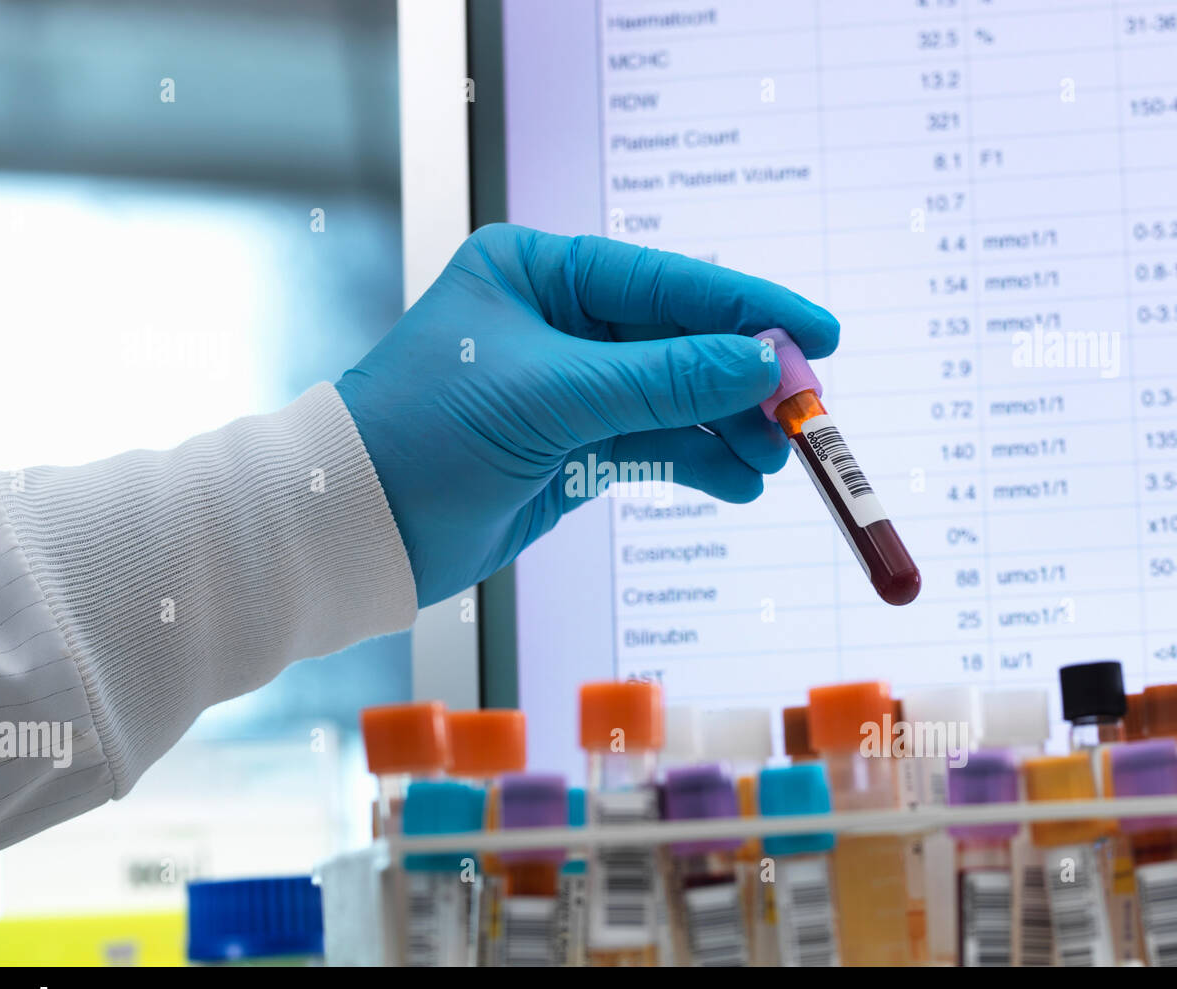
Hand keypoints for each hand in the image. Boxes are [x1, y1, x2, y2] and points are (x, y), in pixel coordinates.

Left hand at [335, 224, 839, 606]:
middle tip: (804, 417)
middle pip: (679, 342)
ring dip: (727, 428)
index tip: (819, 334)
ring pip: (674, 398)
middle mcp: (556, 320)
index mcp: (537, 271)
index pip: (666, 282)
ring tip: (773, 461)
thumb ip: (664, 379)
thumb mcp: (552, 397)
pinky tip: (738, 481)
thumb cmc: (425, 435)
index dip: (748, 308)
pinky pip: (654, 444)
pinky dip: (697, 461)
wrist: (358, 529)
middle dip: (743, 381)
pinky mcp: (571, 446)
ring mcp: (567, 386)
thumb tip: (764, 362)